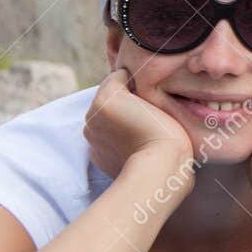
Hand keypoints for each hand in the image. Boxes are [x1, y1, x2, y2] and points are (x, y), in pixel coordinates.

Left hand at [84, 68, 193, 191]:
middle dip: (127, 103)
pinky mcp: (98, 158)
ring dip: (122, 122)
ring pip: (109, 121)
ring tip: (144, 131)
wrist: (159, 172)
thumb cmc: (162, 132)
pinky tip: (136, 145)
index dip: (137, 84)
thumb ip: (135, 83)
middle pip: (112, 101)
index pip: (119, 79)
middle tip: (150, 114)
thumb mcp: (152, 96)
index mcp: (103, 99)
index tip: (152, 97)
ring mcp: (92, 140)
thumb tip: (127, 81)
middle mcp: (90, 117)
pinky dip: (118, 140)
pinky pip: (107, 141)